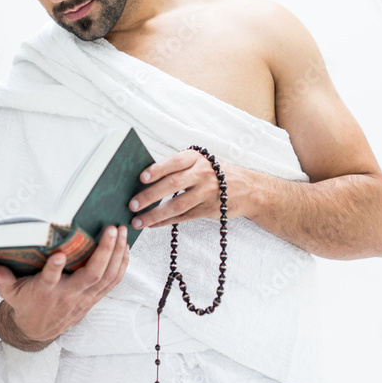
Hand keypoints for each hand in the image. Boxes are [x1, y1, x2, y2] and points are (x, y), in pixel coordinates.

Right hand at [0, 225, 129, 345]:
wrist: (38, 330)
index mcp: (45, 292)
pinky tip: (126, 248)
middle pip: (91, 275)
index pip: (49, 280)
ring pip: (107, 277)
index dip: (54, 269)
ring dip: (117, 254)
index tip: (58, 254)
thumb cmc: (25, 304)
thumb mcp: (9, 293)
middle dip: (104, 252)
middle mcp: (68, 295)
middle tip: (111, 229)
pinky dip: (122, 264)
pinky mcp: (94, 298)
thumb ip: (3, 279)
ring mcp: (84, 297)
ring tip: (123, 232)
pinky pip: (113, 282)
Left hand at [128, 149, 253, 227]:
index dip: (157, 169)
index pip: (174, 162)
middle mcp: (202, 174)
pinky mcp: (209, 210)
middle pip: (173, 184)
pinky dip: (165, 222)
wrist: (248, 189)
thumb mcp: (200, 162)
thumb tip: (143, 178)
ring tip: (137, 221)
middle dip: (150, 195)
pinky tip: (152, 224)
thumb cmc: (215, 173)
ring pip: (177, 205)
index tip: (141, 177)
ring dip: (155, 214)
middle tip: (132, 204)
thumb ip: (178, 167)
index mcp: (196, 158)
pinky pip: (183, 217)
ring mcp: (207, 193)